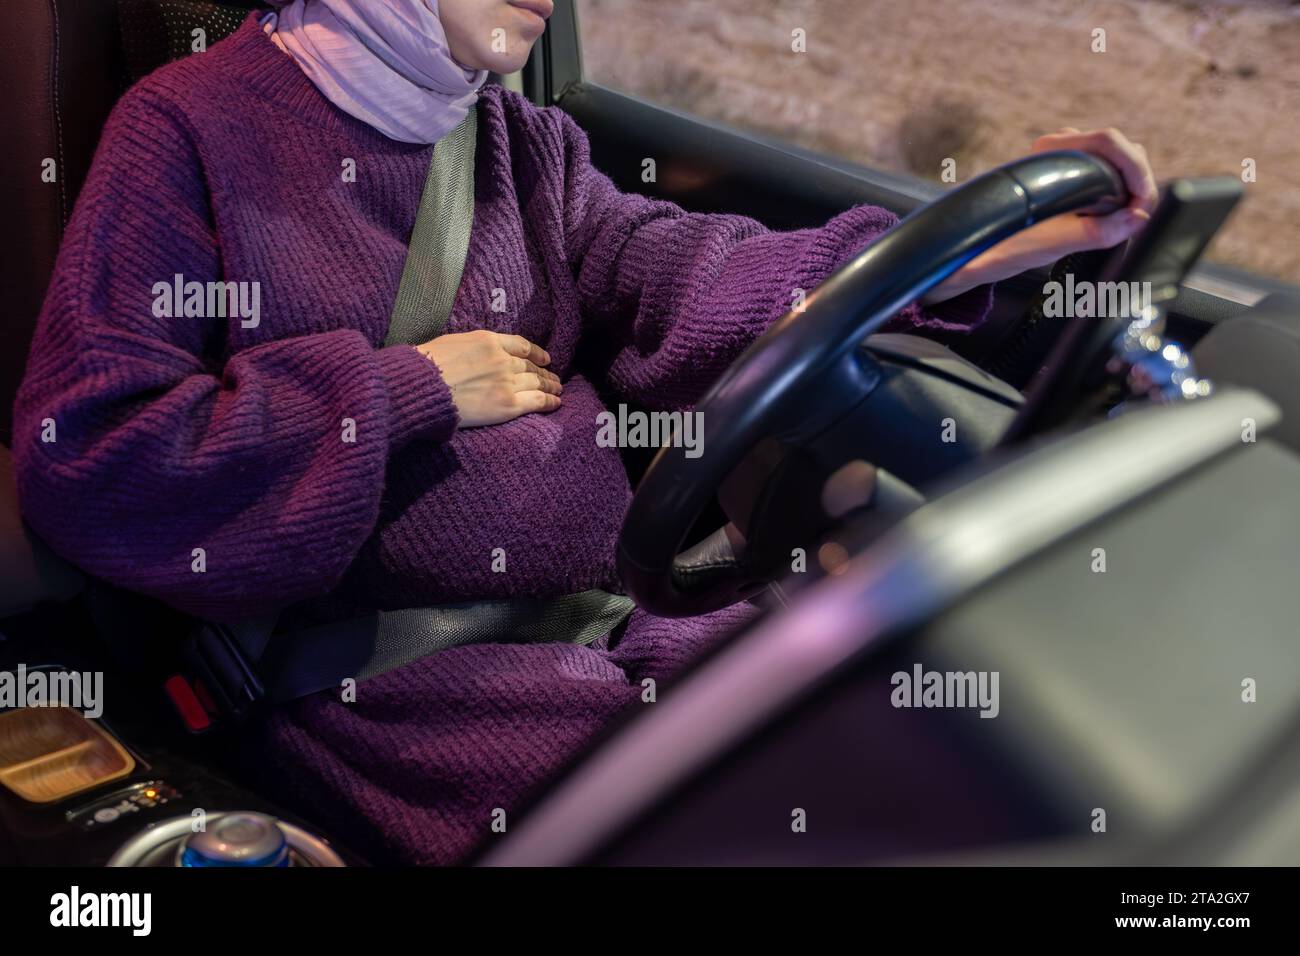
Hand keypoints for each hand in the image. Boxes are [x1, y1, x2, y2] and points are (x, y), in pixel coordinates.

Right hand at [417, 330, 561, 427]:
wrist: (424, 387)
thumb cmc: (427, 365)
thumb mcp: (452, 343)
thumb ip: (472, 348)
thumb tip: (475, 356)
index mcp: (489, 341)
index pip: (521, 346)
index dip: (536, 353)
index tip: (544, 358)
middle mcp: (503, 359)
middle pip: (531, 366)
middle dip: (544, 372)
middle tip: (554, 377)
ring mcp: (508, 382)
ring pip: (537, 382)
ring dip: (550, 386)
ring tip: (557, 389)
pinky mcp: (508, 405)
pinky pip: (537, 401)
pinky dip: (549, 401)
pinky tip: (556, 402)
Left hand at [923, 127, 1158, 302]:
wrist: (973, 255)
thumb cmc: (1003, 246)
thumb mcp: (1052, 244)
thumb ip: (1096, 230)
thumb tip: (1136, 218)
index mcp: (1050, 153)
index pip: (1110, 141)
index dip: (1135, 171)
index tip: (1141, 204)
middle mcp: (1057, 149)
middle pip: (1119, 149)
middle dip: (1137, 179)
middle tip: (1138, 216)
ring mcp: (1063, 162)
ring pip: (1116, 162)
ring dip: (1130, 186)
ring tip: (1128, 218)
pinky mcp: (1067, 179)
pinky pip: (1106, 176)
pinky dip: (1120, 192)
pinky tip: (1116, 216)